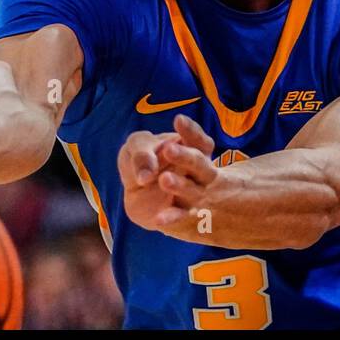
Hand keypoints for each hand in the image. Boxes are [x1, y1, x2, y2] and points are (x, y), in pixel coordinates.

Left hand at [117, 115, 217, 237]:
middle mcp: (200, 174)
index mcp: (196, 152)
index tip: (178, 120)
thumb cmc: (148, 161)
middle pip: (199, 163)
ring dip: (180, 185)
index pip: (200, 140)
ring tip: (163, 179)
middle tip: (169, 148)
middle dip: (185, 156)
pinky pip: (181, 217)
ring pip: (192, 190)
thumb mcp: (139, 147)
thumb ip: (142, 154)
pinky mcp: (181, 215)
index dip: (191, 131)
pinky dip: (172, 218)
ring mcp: (194, 196)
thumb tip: (145, 176)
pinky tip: (159, 219)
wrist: (147, 197)